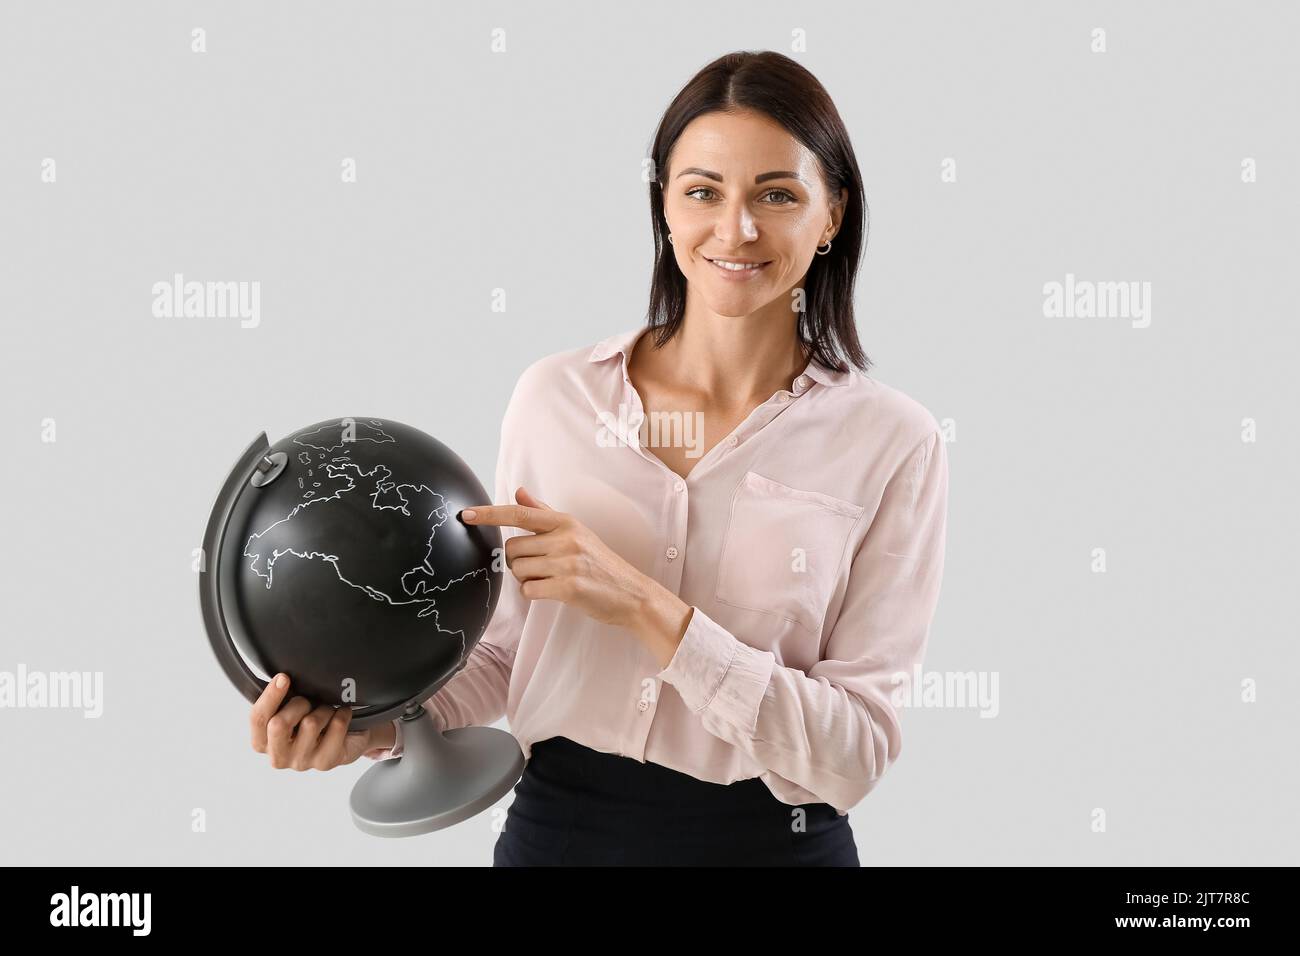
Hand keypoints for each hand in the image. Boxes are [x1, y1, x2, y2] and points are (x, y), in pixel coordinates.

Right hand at [249, 673, 375, 770]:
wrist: (345, 739)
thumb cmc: (311, 720)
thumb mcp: (290, 708)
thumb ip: (279, 700)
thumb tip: (281, 680)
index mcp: (263, 742)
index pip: (258, 719)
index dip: (270, 696)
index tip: (283, 678)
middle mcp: (278, 757)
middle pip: (278, 724)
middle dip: (298, 704)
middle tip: (309, 702)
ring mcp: (301, 763)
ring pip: (310, 723)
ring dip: (323, 709)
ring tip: (326, 712)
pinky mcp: (325, 762)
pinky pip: (336, 726)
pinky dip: (342, 714)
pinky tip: (341, 716)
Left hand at [461, 487, 650, 628]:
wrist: (631, 594)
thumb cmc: (599, 563)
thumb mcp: (576, 532)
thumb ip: (544, 514)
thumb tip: (519, 492)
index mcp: (566, 522)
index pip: (519, 514)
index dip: (490, 514)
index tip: (466, 514)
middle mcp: (566, 538)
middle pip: (513, 549)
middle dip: (518, 562)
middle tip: (540, 568)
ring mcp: (567, 563)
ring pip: (519, 571)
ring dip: (527, 580)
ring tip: (551, 579)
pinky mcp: (568, 587)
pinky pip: (529, 590)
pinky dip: (534, 594)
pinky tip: (553, 592)